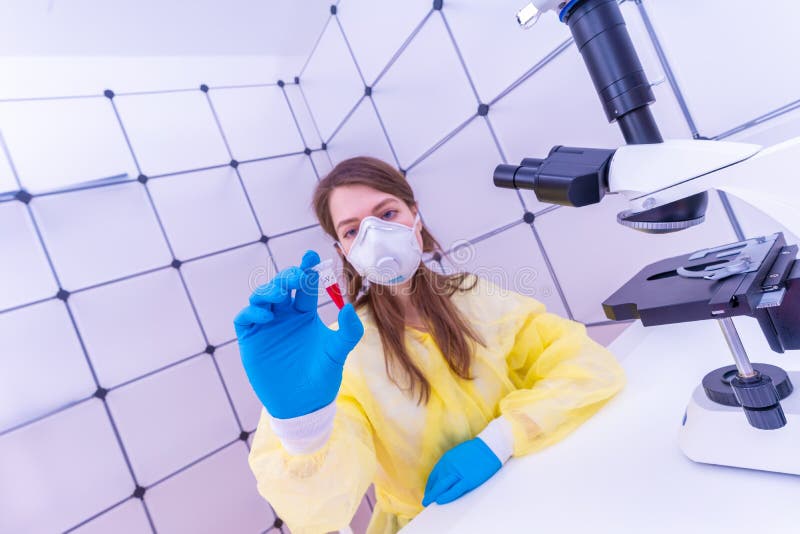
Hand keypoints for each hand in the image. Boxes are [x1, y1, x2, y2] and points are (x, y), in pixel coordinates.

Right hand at [234, 250, 363, 418]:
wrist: (303, 405)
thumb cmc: (322, 376)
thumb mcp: (337, 352)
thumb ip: (348, 331)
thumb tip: (350, 306)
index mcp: (303, 313)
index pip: (303, 285)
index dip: (306, 269)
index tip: (312, 257)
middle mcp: (283, 315)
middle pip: (281, 286)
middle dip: (287, 277)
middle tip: (297, 275)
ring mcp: (266, 326)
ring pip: (261, 298)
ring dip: (269, 291)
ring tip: (281, 294)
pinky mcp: (251, 340)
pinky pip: (245, 319)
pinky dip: (252, 312)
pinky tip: (265, 315)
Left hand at [422, 438, 501, 505]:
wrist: (489, 447)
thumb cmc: (477, 451)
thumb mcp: (459, 454)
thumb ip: (451, 464)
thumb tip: (446, 475)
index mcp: (447, 459)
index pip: (434, 475)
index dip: (430, 485)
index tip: (428, 492)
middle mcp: (449, 465)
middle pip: (437, 482)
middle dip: (430, 492)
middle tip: (425, 501)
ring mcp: (458, 472)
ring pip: (442, 487)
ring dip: (434, 496)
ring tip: (429, 503)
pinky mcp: (468, 479)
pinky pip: (454, 490)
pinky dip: (445, 496)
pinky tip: (439, 500)